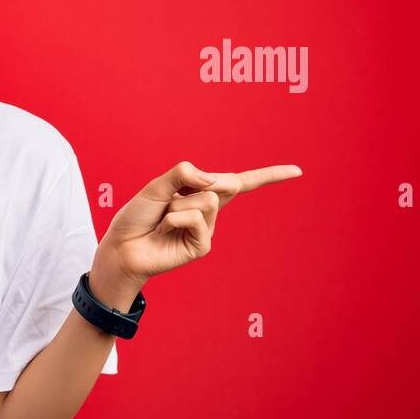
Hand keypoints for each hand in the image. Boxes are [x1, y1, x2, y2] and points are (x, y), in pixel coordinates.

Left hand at [93, 160, 302, 292]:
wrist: (121, 247)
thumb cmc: (137, 217)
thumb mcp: (157, 186)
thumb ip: (184, 174)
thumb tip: (215, 181)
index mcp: (201, 192)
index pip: (241, 182)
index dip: (270, 176)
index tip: (298, 171)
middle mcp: (209, 210)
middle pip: (226, 183)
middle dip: (202, 183)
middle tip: (169, 203)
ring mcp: (208, 229)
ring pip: (206, 199)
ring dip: (177, 204)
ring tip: (164, 218)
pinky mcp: (202, 246)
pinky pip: (196, 218)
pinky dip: (176, 218)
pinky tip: (164, 229)